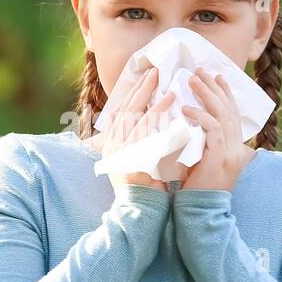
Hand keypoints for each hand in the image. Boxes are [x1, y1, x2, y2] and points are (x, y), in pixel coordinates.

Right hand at [102, 66, 175, 192]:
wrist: (140, 211)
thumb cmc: (145, 186)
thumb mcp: (140, 159)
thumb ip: (143, 140)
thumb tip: (153, 119)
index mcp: (112, 144)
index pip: (123, 112)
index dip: (135, 93)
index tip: (148, 76)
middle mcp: (112, 145)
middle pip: (126, 109)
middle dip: (141, 88)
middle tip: (155, 71)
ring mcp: (120, 151)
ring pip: (135, 117)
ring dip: (151, 98)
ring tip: (166, 84)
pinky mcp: (131, 156)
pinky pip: (145, 129)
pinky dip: (157, 114)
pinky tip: (169, 103)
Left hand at [180, 69, 247, 192]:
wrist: (200, 215)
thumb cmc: (196, 191)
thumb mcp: (202, 163)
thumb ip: (202, 144)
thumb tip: (188, 124)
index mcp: (235, 149)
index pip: (233, 114)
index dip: (226, 94)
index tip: (217, 76)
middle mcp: (237, 149)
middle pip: (229, 109)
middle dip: (215, 87)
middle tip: (201, 70)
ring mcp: (230, 153)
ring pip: (222, 115)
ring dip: (207, 95)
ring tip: (192, 80)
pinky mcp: (219, 158)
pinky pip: (213, 130)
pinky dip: (200, 116)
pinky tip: (186, 108)